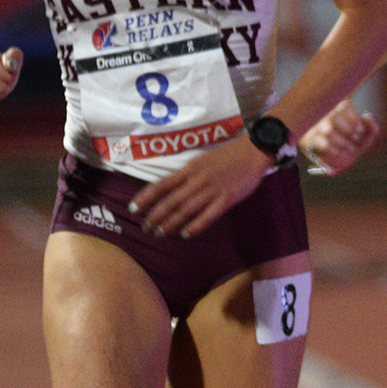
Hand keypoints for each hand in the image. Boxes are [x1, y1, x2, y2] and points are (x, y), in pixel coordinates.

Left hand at [128, 135, 273, 238]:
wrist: (253, 152)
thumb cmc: (227, 157)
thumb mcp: (202, 161)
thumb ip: (188, 175)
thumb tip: (171, 191)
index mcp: (189, 169)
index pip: (161, 184)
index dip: (146, 197)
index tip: (133, 209)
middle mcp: (197, 179)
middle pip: (171, 200)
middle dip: (155, 215)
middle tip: (145, 228)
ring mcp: (212, 189)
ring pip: (186, 209)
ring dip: (171, 223)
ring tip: (160, 233)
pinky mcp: (227, 198)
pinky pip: (209, 215)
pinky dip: (196, 225)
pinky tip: (186, 235)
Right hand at [300, 97, 381, 174]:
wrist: (337, 161)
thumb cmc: (352, 143)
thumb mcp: (365, 136)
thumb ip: (372, 127)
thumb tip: (367, 117)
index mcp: (336, 109)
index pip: (343, 106)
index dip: (354, 119)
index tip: (360, 130)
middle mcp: (323, 115)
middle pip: (335, 116)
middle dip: (349, 130)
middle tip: (356, 139)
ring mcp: (314, 127)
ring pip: (328, 131)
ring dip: (342, 142)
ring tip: (350, 148)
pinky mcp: (309, 140)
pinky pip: (322, 144)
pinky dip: (334, 150)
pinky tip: (339, 152)